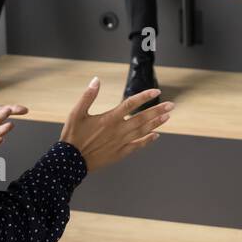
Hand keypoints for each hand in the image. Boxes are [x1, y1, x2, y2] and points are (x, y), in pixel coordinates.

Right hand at [58, 77, 173, 171]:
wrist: (70, 162)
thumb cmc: (72, 136)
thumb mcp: (76, 113)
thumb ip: (88, 96)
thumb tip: (96, 80)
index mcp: (109, 118)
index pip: (130, 104)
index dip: (144, 97)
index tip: (156, 91)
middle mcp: (118, 130)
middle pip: (142, 118)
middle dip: (157, 111)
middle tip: (171, 105)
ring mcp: (120, 143)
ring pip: (142, 131)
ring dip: (156, 124)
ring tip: (167, 117)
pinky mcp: (119, 153)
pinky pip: (137, 146)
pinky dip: (147, 140)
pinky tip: (155, 136)